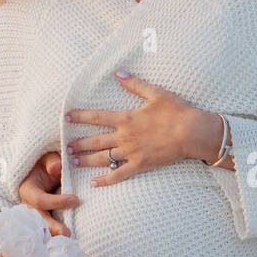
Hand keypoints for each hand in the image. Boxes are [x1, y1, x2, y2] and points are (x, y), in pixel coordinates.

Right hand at [18, 152, 77, 236]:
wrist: (42, 171)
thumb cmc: (45, 163)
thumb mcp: (47, 157)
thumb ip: (52, 161)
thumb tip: (56, 168)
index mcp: (28, 190)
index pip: (40, 199)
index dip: (57, 201)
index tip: (75, 200)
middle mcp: (29, 205)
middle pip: (38, 219)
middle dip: (52, 227)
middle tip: (67, 233)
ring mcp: (36, 214)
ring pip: (42, 227)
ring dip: (55, 234)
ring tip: (69, 240)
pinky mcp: (44, 219)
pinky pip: (48, 228)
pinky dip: (56, 234)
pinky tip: (68, 241)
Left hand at [65, 71, 222, 186]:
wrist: (191, 132)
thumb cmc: (176, 111)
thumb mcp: (156, 93)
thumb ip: (135, 84)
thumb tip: (119, 73)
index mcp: (126, 118)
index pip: (97, 117)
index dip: (80, 117)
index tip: (66, 118)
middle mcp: (125, 136)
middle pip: (95, 140)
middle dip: (79, 143)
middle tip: (65, 146)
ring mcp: (131, 152)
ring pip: (103, 158)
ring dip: (86, 160)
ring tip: (73, 162)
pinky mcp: (140, 165)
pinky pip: (119, 175)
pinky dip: (105, 180)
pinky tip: (94, 183)